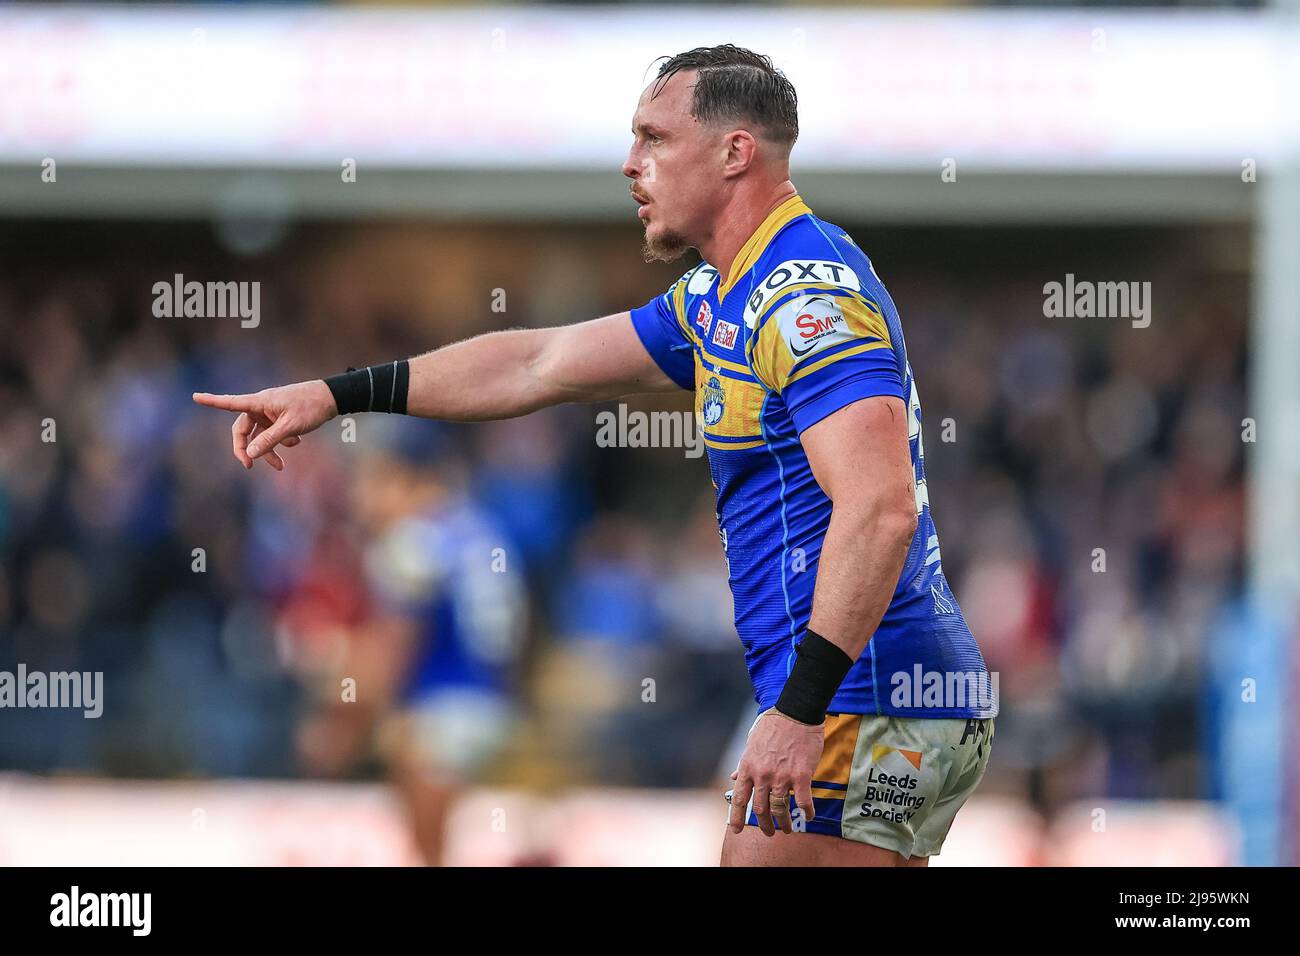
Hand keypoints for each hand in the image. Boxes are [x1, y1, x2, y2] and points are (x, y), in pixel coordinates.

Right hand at [192, 380, 337, 470]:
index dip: (212, 401)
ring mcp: (271, 412)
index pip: (231, 402)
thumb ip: (270, 440)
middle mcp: (262, 406)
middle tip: (248, 466)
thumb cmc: (311, 406)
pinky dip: (282, 441)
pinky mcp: (281, 417)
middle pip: (243, 429)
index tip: (195, 396)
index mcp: (260, 402)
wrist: (332, 398)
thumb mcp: (290, 426)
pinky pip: (274, 433)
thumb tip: (251, 454)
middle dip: (246, 448)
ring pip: (261, 436)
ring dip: (268, 451)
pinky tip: (297, 442)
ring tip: (281, 466)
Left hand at [727, 708, 822, 835]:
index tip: (735, 830)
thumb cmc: (772, 725)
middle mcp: (763, 776)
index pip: (739, 799)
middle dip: (764, 825)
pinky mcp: (802, 776)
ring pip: (780, 810)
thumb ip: (743, 764)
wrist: (795, 713)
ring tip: (787, 829)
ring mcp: (782, 777)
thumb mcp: (751, 743)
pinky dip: (807, 812)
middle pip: (761, 810)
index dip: (736, 818)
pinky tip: (809, 816)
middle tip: (769, 832)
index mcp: (748, 767)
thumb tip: (734, 778)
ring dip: (784, 823)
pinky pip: (803, 802)